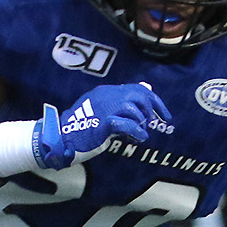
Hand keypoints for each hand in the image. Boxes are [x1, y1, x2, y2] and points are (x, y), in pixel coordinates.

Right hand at [35, 82, 170, 168]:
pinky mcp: (102, 123)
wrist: (61, 138)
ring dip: (141, 123)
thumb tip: (147, 88)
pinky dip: (137, 132)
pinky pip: (127, 125)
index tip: (164, 115)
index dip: (155, 102)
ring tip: (140, 134)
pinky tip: (139, 138)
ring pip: (133, 109)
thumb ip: (123, 101)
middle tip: (149, 124)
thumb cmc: (83, 127)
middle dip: (149, 111)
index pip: (137, 89)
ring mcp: (104, 108)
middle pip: (139, 96)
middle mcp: (106, 96)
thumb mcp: (104, 110)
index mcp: (106, 92)